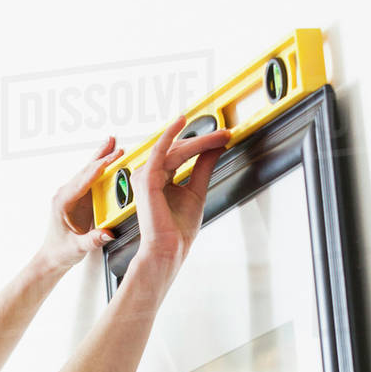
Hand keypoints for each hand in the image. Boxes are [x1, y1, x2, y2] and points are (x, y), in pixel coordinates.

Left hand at [36, 136, 123, 272]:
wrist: (52, 256)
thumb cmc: (59, 251)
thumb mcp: (77, 248)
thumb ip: (92, 240)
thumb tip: (107, 233)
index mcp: (62, 202)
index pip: (82, 181)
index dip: (97, 169)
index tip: (109, 160)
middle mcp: (66, 195)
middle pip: (86, 171)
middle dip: (102, 157)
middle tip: (116, 146)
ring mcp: (72, 195)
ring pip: (88, 172)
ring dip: (101, 157)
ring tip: (113, 144)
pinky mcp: (79, 199)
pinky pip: (91, 179)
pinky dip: (101, 167)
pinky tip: (108, 158)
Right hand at [131, 115, 230, 268]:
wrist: (168, 249)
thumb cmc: (177, 230)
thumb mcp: (196, 191)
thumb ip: (203, 167)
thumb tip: (215, 147)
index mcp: (159, 179)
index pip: (181, 153)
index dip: (203, 143)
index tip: (223, 137)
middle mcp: (149, 176)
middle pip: (178, 148)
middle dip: (203, 139)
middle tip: (225, 134)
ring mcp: (145, 177)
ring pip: (174, 149)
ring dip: (198, 140)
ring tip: (218, 136)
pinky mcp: (146, 179)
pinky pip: (159, 151)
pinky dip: (170, 135)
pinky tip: (181, 122)